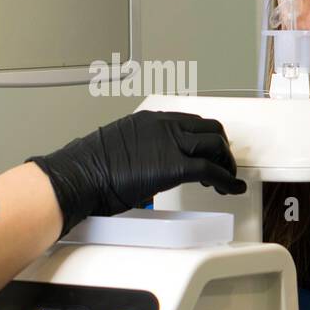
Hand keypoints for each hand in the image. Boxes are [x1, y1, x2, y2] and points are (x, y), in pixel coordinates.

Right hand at [27, 110, 246, 238]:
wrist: (79, 176)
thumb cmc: (90, 169)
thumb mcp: (119, 151)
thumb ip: (140, 155)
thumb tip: (148, 172)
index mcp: (149, 120)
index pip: (190, 122)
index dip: (204, 139)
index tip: (207, 152)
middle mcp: (163, 126)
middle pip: (209, 129)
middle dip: (221, 148)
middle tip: (222, 166)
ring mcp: (171, 143)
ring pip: (216, 144)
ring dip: (227, 163)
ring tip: (226, 180)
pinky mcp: (175, 166)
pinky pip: (212, 170)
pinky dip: (227, 180)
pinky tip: (230, 189)